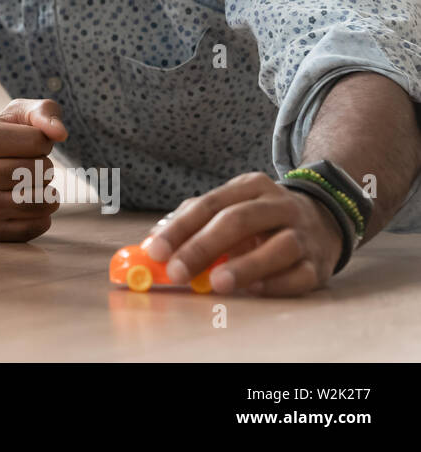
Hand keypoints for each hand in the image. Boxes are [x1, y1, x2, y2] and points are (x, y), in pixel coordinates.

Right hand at [0, 98, 67, 241]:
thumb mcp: (12, 118)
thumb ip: (41, 111)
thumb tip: (60, 132)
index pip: (38, 140)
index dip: (40, 142)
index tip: (20, 146)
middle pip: (42, 170)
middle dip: (42, 167)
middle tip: (23, 168)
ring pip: (45, 199)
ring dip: (45, 192)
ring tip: (27, 186)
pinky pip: (39, 224)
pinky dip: (40, 215)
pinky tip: (22, 206)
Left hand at [141, 172, 344, 295]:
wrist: (325, 219)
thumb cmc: (261, 219)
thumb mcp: (231, 206)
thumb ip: (192, 220)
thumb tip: (152, 243)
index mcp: (251, 186)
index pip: (209, 204)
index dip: (180, 229)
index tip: (156, 252)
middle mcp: (279, 206)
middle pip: (239, 221)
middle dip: (203, 247)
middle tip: (177, 272)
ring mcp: (304, 234)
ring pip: (278, 247)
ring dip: (245, 266)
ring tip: (217, 284)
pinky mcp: (319, 264)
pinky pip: (300, 275)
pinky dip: (277, 284)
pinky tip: (254, 291)